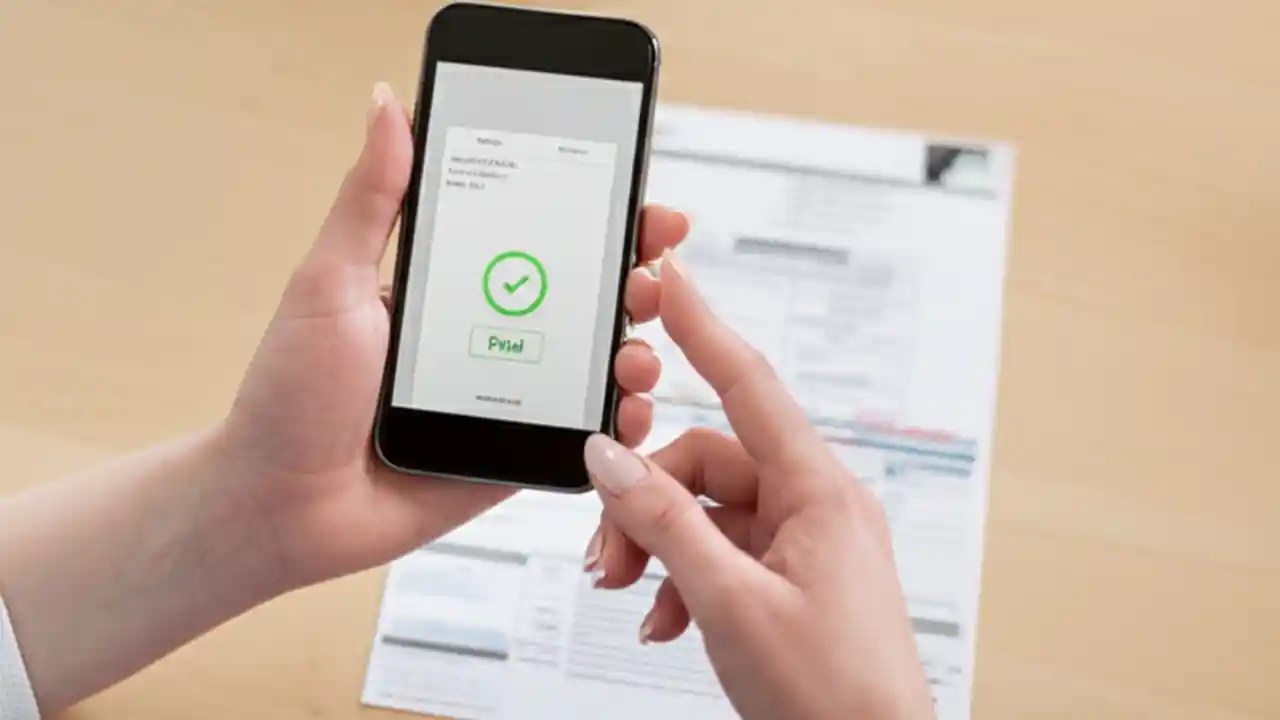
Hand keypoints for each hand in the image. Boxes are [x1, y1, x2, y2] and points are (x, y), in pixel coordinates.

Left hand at [219, 83, 687, 588]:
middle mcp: (488, 337)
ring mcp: (505, 398)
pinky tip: (628, 413)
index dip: (597, 220)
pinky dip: (617, 425)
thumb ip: (370, 199)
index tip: (639, 205)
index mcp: (451, 287)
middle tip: (650, 277)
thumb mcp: (329, 281)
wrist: (276, 505)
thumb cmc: (289, 393)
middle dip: (634, 282)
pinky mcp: (513, 456)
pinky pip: (579, 436)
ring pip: (593, 367)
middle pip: (583, 299)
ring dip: (635, 351)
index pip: (538, 239)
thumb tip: (387, 102)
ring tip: (636, 351)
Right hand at [581, 253, 932, 719]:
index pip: (748, 385)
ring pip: (704, 508)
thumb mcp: (730, 603)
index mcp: (819, 492)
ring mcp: (801, 540)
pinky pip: (719, 548)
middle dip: (644, 501)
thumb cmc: (832, 694)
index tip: (670, 277)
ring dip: (658, 547)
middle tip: (607, 556)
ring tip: (634, 597)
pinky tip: (666, 620)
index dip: (703, 327)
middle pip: (704, 460)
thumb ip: (665, 525)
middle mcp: (813, 503)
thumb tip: (610, 461)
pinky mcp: (788, 573)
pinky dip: (682, 577)